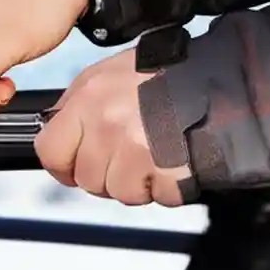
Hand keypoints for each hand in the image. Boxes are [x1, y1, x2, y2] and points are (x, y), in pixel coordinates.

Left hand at [35, 49, 191, 206]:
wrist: (219, 78)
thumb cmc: (163, 73)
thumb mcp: (105, 74)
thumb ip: (74, 105)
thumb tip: (54, 133)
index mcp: (89, 102)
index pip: (50, 152)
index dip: (62, 164)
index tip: (72, 165)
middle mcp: (109, 128)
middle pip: (87, 179)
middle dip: (105, 173)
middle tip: (127, 154)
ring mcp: (138, 153)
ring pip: (120, 193)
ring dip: (136, 182)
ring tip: (153, 154)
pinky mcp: (169, 173)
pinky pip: (157, 197)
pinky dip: (167, 187)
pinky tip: (173, 161)